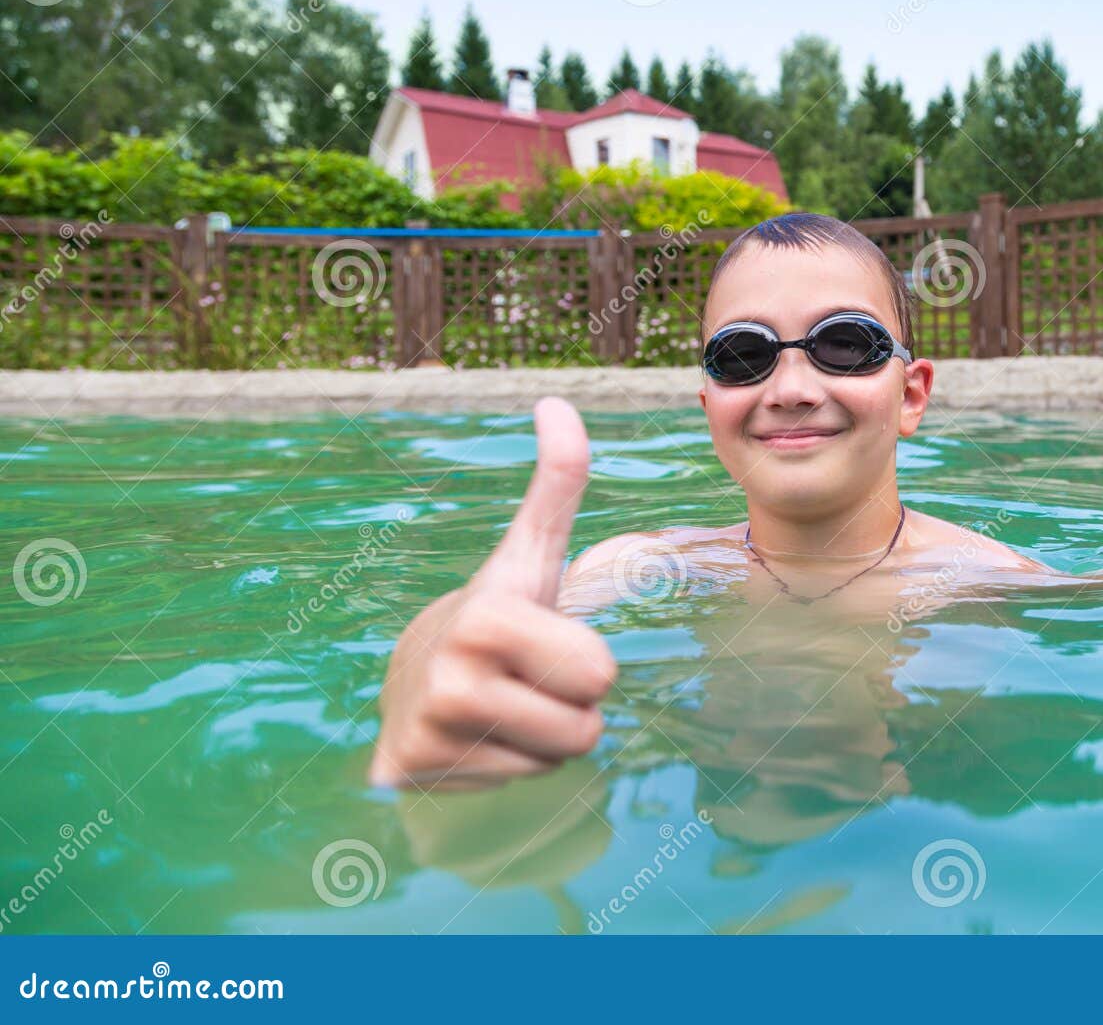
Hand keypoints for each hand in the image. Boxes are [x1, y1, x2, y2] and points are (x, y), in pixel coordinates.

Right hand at [369, 397, 615, 788]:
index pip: (601, 677)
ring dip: (539, 743)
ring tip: (498, 709)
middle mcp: (451, 679)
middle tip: (523, 682)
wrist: (411, 678)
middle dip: (568, 711)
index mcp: (488, 617)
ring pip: (553, 765)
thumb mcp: (531, 553)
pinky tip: (472, 742)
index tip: (540, 644)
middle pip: (585, 731)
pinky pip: (514, 793)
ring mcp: (427, 734)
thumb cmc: (496, 616)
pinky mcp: (408, 778)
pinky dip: (503, 774)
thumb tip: (557, 402)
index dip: (585, 665)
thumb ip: (558, 482)